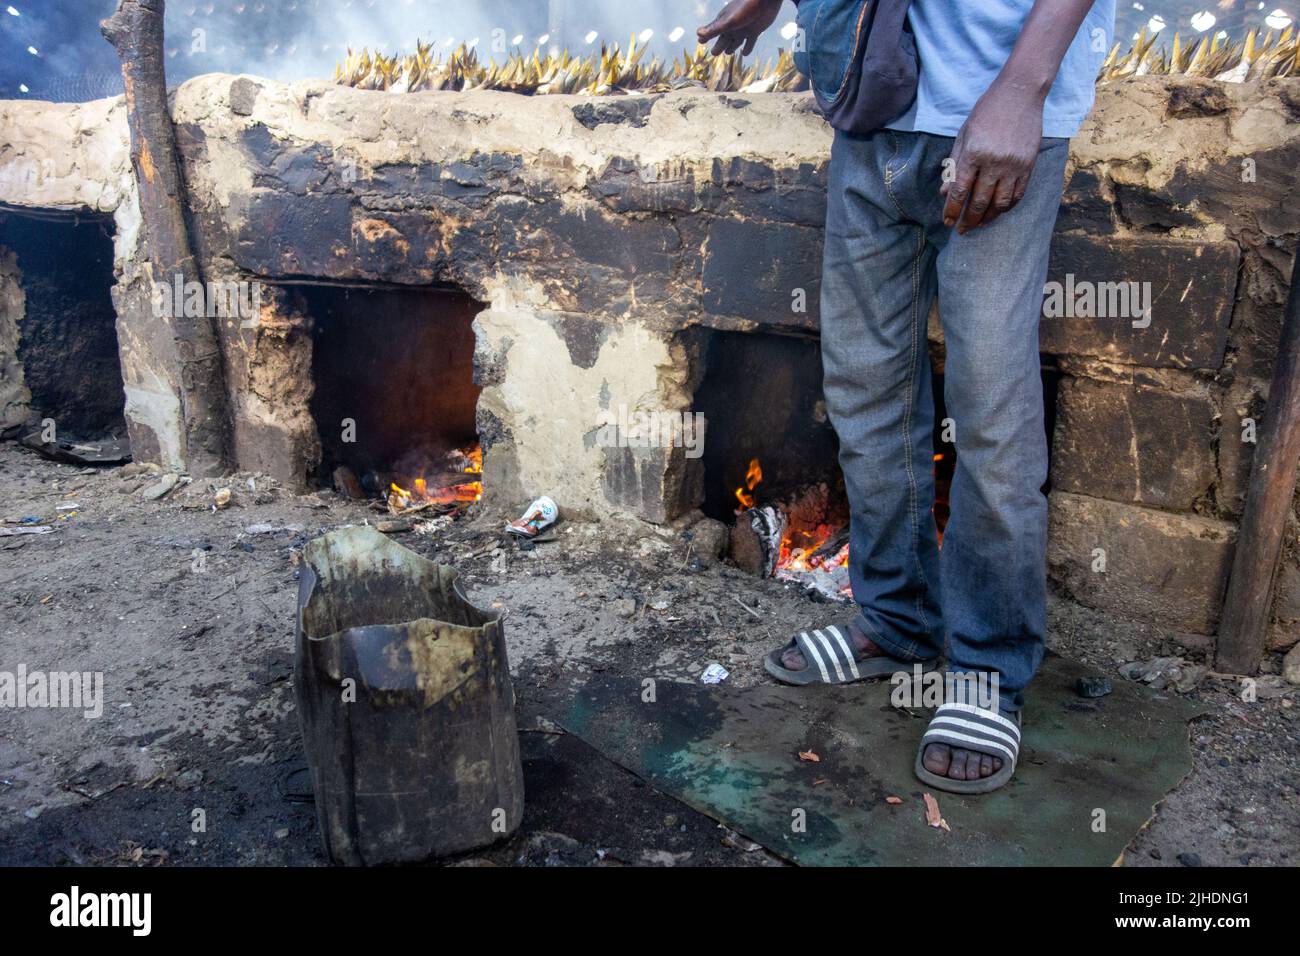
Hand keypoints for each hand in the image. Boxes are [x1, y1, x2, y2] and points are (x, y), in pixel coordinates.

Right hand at [697, 0, 783, 55]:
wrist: (765, 1)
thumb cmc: (745, 9)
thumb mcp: (728, 21)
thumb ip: (714, 29)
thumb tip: (698, 34)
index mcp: (724, 23)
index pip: (711, 32)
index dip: (706, 37)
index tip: (700, 42)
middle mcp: (732, 28)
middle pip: (723, 40)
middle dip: (718, 47)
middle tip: (714, 53)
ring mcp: (743, 30)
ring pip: (734, 43)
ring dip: (731, 48)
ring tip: (728, 52)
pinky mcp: (754, 32)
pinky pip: (749, 43)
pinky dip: (747, 49)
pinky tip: (745, 53)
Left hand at [941, 81, 1045, 233]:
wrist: (1020, 93)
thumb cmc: (987, 112)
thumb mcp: (964, 134)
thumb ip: (954, 164)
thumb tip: (944, 192)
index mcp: (974, 153)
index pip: (959, 191)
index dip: (951, 210)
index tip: (947, 222)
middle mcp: (994, 162)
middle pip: (979, 202)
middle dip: (968, 220)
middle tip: (961, 231)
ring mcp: (1014, 165)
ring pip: (1000, 203)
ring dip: (988, 218)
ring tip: (979, 225)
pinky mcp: (1029, 165)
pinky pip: (1018, 194)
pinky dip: (1007, 207)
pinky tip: (998, 211)